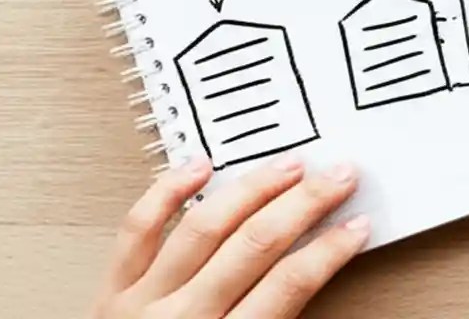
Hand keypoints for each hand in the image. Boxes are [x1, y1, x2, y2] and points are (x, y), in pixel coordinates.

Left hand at [93, 154, 367, 317]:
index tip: (356, 226)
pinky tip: (200, 167)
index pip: (289, 285)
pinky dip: (167, 192)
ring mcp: (144, 299)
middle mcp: (184, 318)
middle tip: (337, 177)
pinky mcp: (112, 288)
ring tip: (289, 165)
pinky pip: (138, 228)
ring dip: (254, 189)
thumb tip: (314, 275)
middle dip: (305, 204)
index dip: (329, 250)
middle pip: (255, 244)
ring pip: (206, 226)